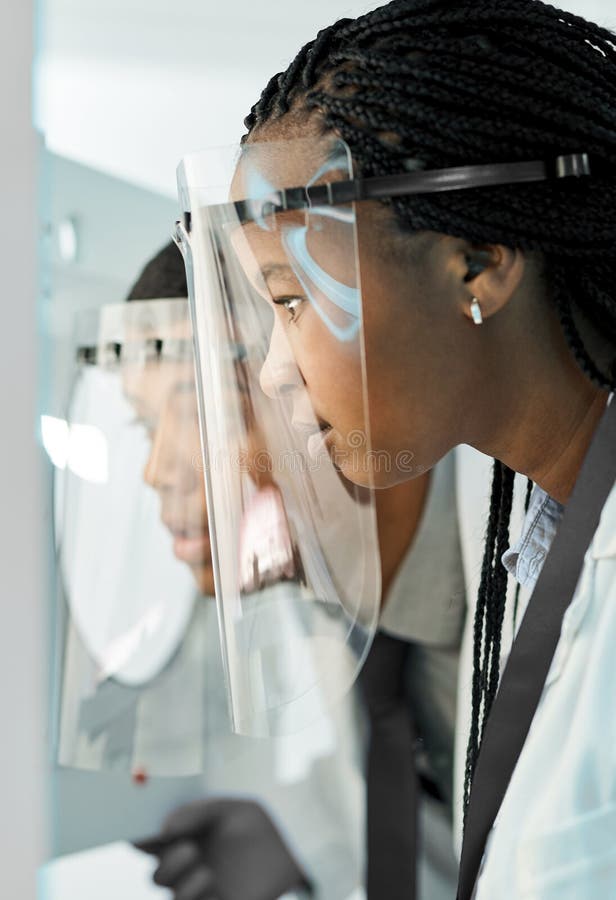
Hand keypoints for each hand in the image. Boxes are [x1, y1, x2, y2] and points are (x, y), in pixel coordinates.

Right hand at [134, 797, 311, 899]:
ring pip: (170, 894)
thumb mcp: (230, 810)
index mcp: (188, 839)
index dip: (140, 838)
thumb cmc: (260, 830)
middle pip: (157, 873)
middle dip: (166, 862)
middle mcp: (191, 868)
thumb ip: (197, 813)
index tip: (141, 832)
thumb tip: (164, 826)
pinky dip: (197, 896)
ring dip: (181, 882)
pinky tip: (214, 885)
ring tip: (206, 870)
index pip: (152, 842)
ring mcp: (202, 891)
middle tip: (188, 848)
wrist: (295, 856)